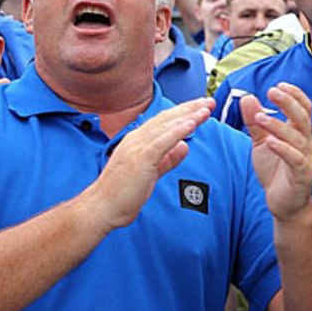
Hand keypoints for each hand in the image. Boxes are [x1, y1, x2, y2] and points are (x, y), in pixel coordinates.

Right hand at [83, 98, 212, 231]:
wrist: (102, 209)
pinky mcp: (140, 159)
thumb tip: (185, 146)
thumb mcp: (152, 172)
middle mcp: (136, 139)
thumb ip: (168, 159)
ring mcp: (137, 147)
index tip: (201, 107)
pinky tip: (191, 123)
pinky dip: (178, 131)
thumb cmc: (123, 194)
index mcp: (137, 141)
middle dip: (190, 108)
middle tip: (209, 101)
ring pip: (167, 126)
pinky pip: (162, 141)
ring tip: (206, 108)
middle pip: (167, 118)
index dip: (183, 113)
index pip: (164, 122)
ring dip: (188, 115)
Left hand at [246, 83, 311, 220]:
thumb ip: (255, 122)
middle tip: (272, 91)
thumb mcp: (261, 143)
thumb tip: (247, 97)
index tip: (279, 84)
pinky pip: (295, 159)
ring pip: (297, 137)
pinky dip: (282, 149)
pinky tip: (269, 141)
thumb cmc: (275, 172)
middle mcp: (305, 143)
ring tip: (259, 117)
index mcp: (298, 133)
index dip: (294, 95)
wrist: (284, 205)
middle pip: (303, 117)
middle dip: (288, 102)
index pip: (303, 108)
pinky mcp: (302, 176)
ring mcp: (305, 159)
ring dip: (278, 126)